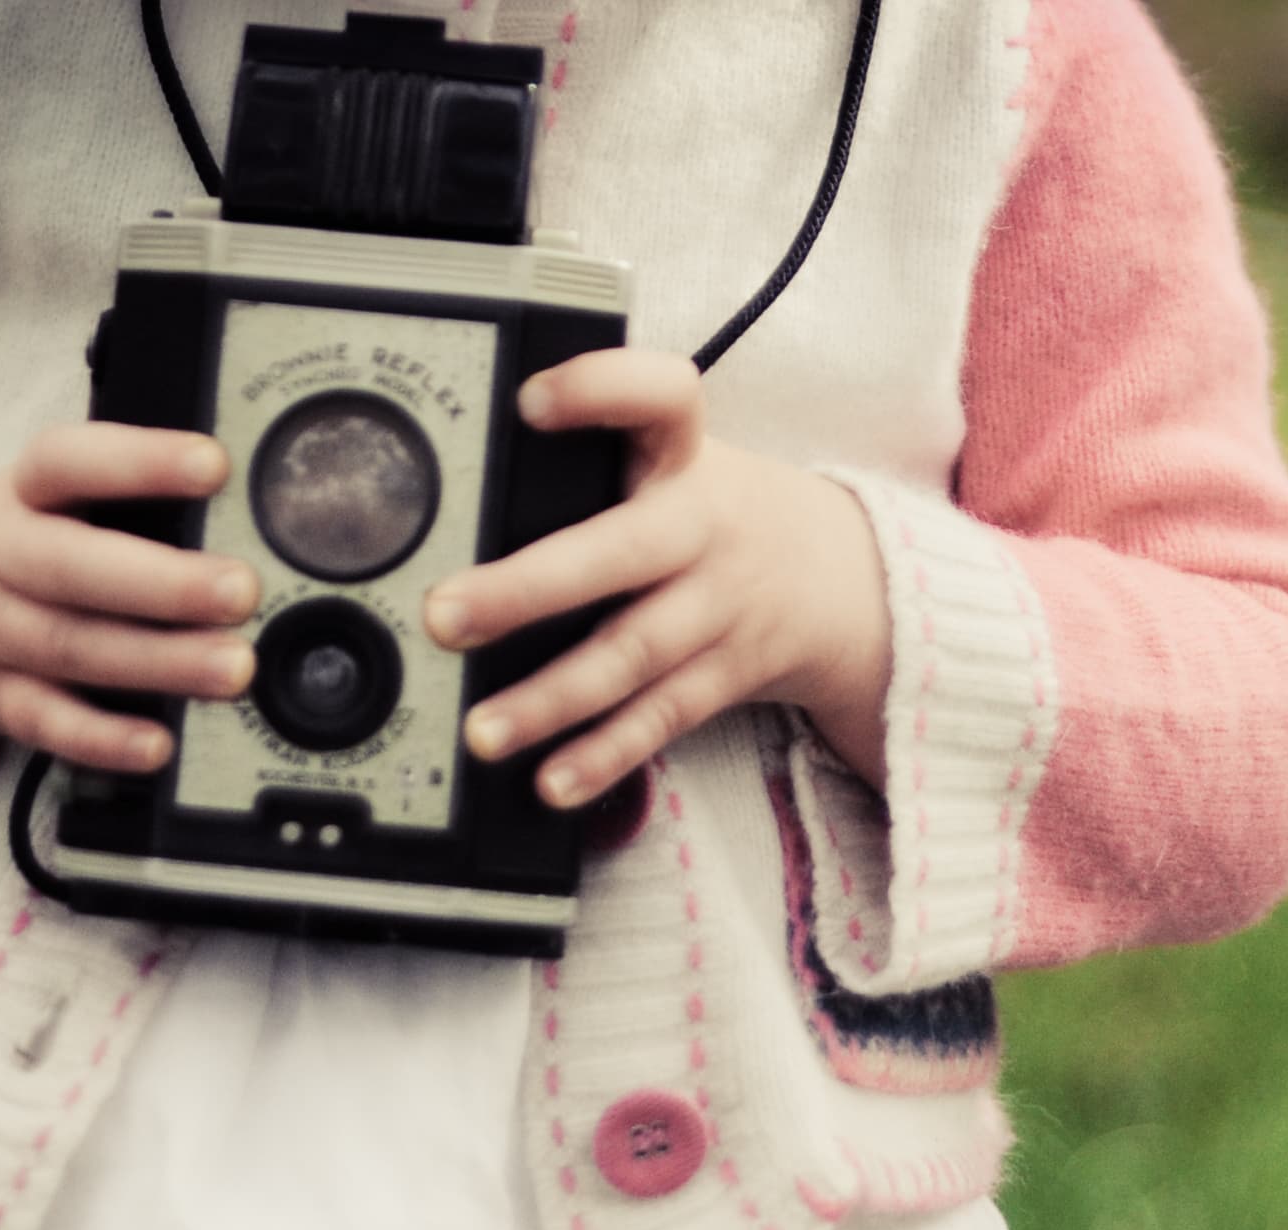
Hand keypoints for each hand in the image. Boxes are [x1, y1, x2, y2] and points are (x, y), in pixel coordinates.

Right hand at [0, 423, 260, 772]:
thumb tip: (236, 506)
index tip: (214, 465)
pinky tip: (159, 745)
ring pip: (73, 648)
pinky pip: (49, 724)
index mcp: (21, 495)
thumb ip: (124, 499)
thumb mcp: (46, 500)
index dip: (140, 461)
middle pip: (72, 567)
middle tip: (242, 590)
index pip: (68, 463)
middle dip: (164, 581)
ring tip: (235, 667)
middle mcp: (1, 561)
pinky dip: (104, 740)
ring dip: (160, 661)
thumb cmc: (16, 543)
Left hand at [420, 350, 891, 807]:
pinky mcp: (724, 674)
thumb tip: (467, 491)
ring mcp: (719, 607)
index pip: (662, 398)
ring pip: (632, 654)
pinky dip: (606, 755)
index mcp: (687, 456)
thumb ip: (596, 460)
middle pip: (622, 554)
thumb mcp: (678, 459)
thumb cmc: (715, 511)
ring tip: (484, 729)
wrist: (841, 577)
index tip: (532, 401)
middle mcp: (704, 528)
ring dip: (553, 698)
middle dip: (529, 588)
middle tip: (446, 615)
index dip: (601, 390)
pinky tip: (555, 779)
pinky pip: (661, 718)